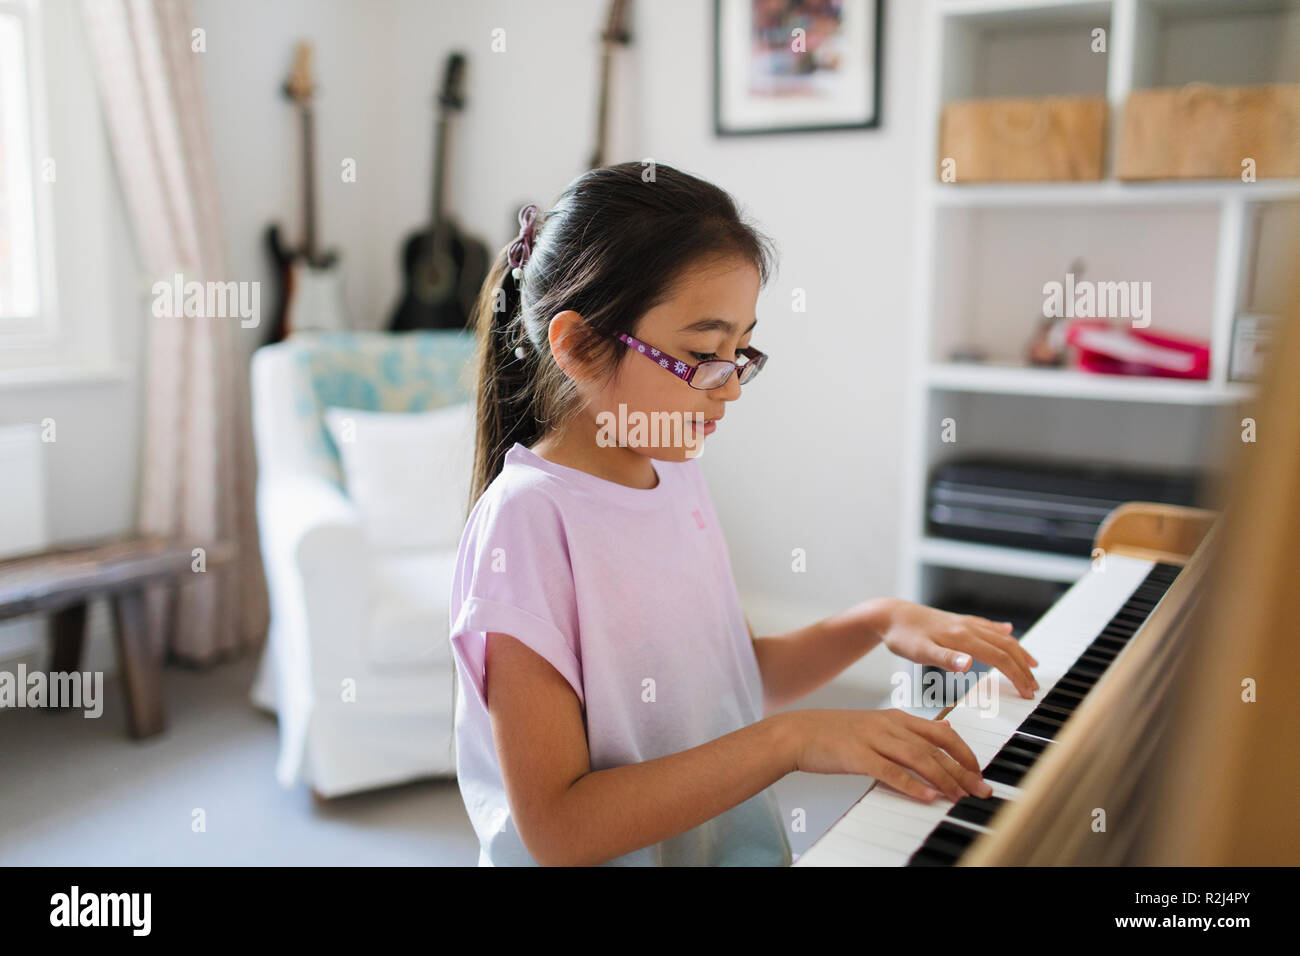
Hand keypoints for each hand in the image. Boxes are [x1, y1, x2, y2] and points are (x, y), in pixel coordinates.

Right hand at [785, 708, 992, 802]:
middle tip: (980, 789)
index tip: (979, 771)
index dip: (964, 752)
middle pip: (935, 747)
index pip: (941, 732)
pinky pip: (891, 772)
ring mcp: (874, 739)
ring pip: (919, 758)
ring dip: (944, 778)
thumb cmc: (836, 734)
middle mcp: (889, 725)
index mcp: (896, 718)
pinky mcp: (858, 756)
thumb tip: (933, 749)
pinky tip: (928, 796)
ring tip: (960, 795)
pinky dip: (912, 785)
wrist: (798, 732)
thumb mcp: (875, 728)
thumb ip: (903, 737)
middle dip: (962, 770)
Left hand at [879, 600, 1039, 698]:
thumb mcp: (920, 651)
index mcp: (962, 638)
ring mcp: (964, 623)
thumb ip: (945, 659)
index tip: (1027, 692)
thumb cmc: (903, 636)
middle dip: (1023, 667)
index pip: (1000, 658)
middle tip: (1033, 686)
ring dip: (1018, 651)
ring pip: (1000, 636)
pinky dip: (1002, 633)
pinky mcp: (958, 621)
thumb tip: (969, 664)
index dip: (1016, 675)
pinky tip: (1008, 631)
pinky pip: (987, 626)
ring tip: (1031, 664)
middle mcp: (968, 627)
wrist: (890, 614)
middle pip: (1006, 647)